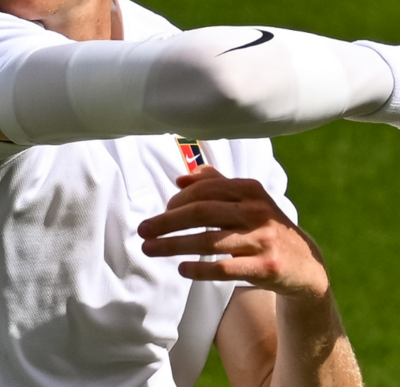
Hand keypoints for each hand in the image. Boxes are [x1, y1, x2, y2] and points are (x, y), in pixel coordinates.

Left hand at [138, 166, 328, 299]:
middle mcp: (257, 212)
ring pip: (209, 241)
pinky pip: (225, 268)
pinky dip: (200, 268)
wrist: (305, 265)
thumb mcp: (248, 201)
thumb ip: (216, 185)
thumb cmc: (265, 227)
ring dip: (173, 245)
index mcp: (250, 190)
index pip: (205, 190)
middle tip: (142, 229)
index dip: (177, 200)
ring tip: (149, 248)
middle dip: (167, 221)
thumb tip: (181, 178)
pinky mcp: (266, 268)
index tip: (161, 211)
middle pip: (202, 213)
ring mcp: (263, 240)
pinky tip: (181, 268)